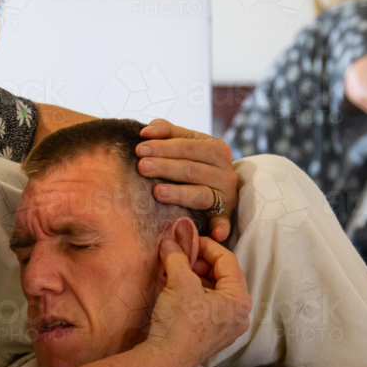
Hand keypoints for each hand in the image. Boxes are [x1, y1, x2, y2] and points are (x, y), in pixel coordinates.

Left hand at [136, 120, 238, 241]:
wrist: (220, 185)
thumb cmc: (195, 161)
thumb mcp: (187, 143)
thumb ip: (168, 132)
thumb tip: (146, 131)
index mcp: (216, 149)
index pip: (187, 146)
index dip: (163, 146)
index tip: (139, 148)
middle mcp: (225, 172)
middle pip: (191, 169)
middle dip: (164, 166)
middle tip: (141, 166)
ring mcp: (226, 196)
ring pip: (200, 194)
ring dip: (179, 193)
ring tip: (156, 192)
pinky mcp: (225, 216)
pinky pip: (223, 222)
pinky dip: (221, 228)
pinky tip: (215, 235)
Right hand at [147, 237, 250, 364]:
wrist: (164, 360)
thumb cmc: (179, 321)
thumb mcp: (179, 282)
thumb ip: (178, 256)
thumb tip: (170, 238)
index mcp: (240, 300)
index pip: (228, 261)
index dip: (208, 246)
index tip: (189, 239)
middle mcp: (240, 316)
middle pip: (224, 277)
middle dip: (201, 263)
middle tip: (182, 257)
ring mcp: (227, 329)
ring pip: (215, 292)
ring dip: (196, 278)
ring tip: (176, 271)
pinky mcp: (213, 337)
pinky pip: (209, 307)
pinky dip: (195, 294)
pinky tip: (177, 290)